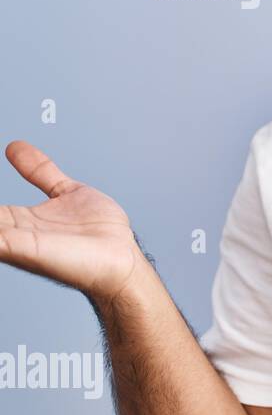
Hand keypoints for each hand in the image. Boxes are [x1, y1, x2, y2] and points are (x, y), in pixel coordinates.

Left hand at [0, 140, 144, 302]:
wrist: (118, 265)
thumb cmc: (75, 267)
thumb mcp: (24, 248)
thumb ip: (0, 237)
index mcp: (4, 235)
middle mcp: (17, 223)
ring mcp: (43, 210)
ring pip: (8, 186)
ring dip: (8, 171)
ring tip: (3, 153)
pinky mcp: (69, 197)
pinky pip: (44, 174)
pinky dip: (29, 160)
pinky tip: (15, 148)